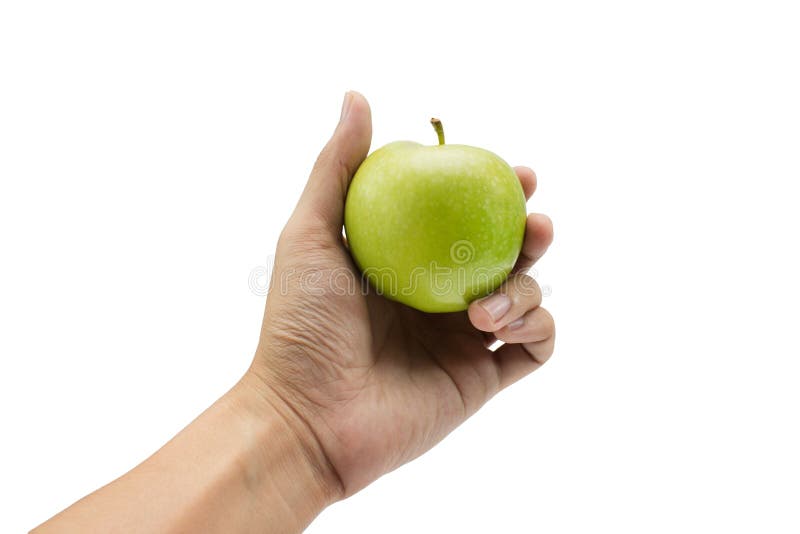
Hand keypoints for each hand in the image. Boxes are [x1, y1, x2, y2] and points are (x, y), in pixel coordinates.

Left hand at [247, 92, 554, 498]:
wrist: (306, 419)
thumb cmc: (299, 326)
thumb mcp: (311, 235)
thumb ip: (337, 167)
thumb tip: (357, 95)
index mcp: (408, 262)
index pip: (464, 217)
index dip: (496, 191)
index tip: (514, 172)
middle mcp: (441, 297)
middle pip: (507, 253)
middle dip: (532, 232)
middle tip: (533, 220)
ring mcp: (464, 339)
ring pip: (529, 296)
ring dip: (528, 288)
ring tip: (486, 306)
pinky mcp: (481, 380)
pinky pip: (537, 348)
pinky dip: (537, 328)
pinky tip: (502, 326)